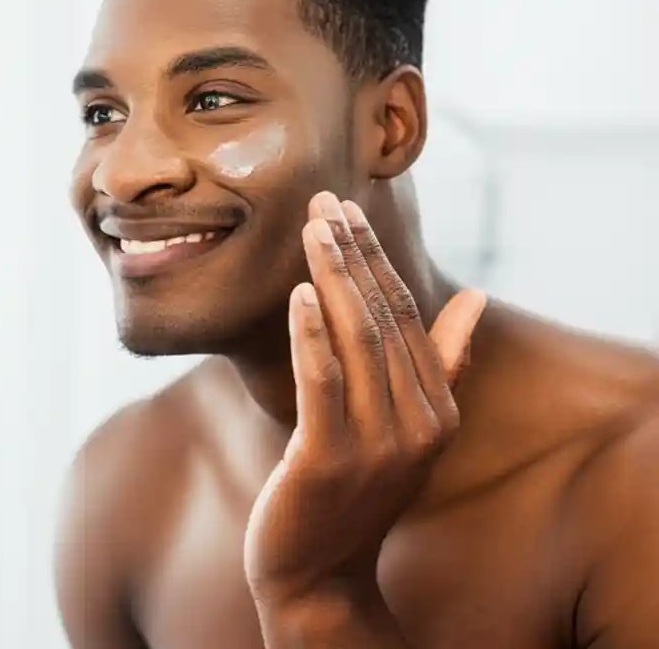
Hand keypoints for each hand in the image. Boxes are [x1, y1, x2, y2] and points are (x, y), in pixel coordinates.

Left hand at [244, 192, 486, 608]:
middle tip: (322, 200)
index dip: (376, 258)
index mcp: (437, 410)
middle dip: (352, 252)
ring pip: (357, 338)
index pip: (409, 315)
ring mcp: (376, 443)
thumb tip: (475, 301)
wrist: (317, 573)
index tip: (346, 209)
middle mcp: (418, 424)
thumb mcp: (406, 429)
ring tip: (311, 227)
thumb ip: (440, 365)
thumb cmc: (352, 492)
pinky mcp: (328, 458)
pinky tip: (298, 291)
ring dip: (332, 276)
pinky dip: (310, 332)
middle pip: (385, 316)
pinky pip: (321, 382)